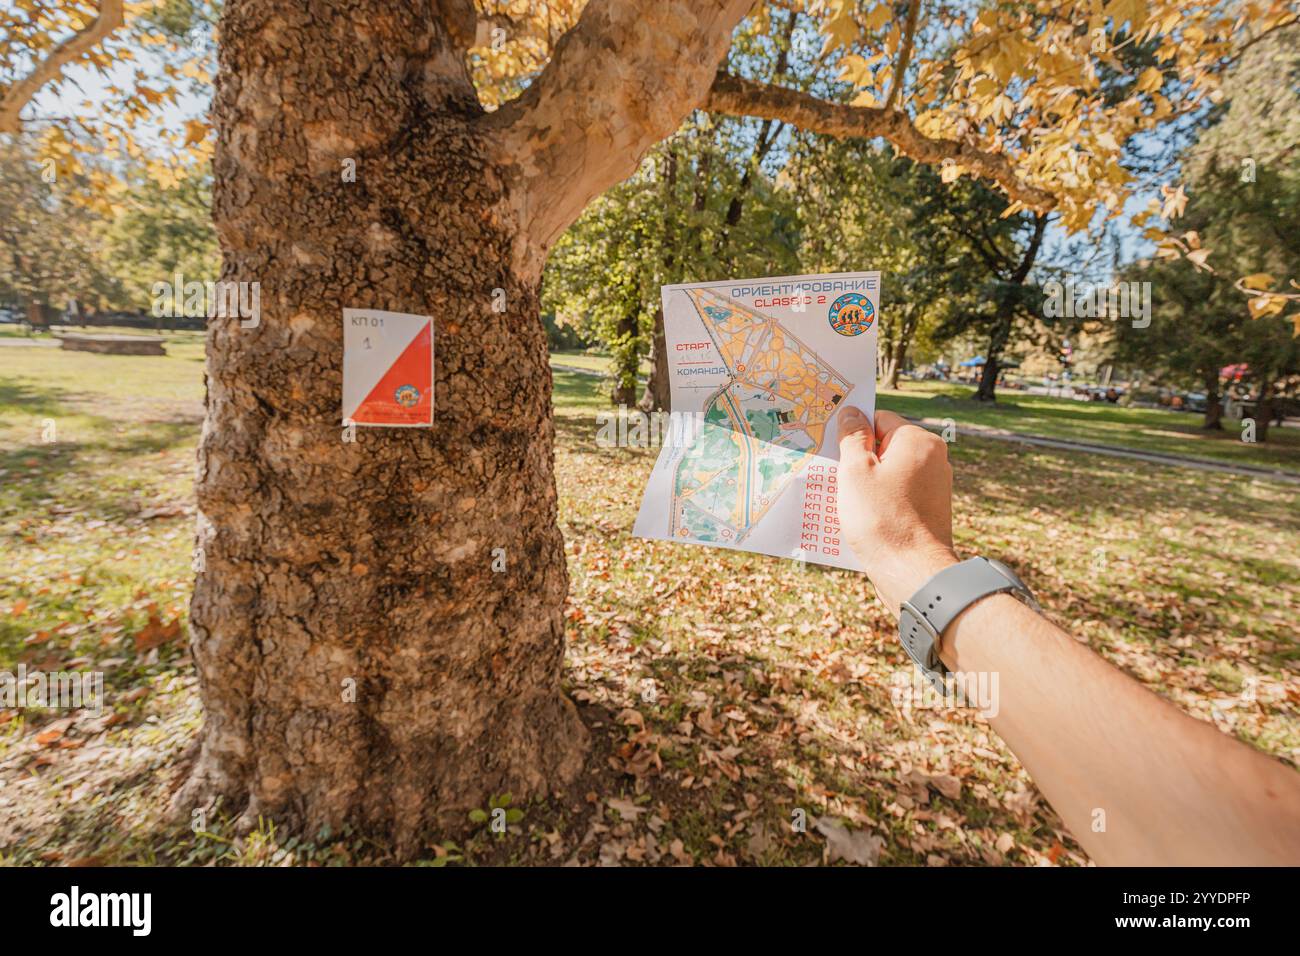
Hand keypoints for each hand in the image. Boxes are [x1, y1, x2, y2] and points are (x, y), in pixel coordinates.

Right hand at [836, 405, 957, 613]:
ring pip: (890, 473)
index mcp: (918, 441)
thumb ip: (852, 437)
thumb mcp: (855, 472)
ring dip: (867, 484)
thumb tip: (850, 412)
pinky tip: (863, 519)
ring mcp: (934, 486)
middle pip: (885, 447)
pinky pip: (898, 495)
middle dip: (859, 460)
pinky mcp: (930, 511)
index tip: (834, 450)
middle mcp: (933, 459)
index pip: (879, 419)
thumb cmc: (882, 520)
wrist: (913, 573)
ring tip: (847, 503)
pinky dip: (880, 502)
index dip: (854, 433)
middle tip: (835, 477)